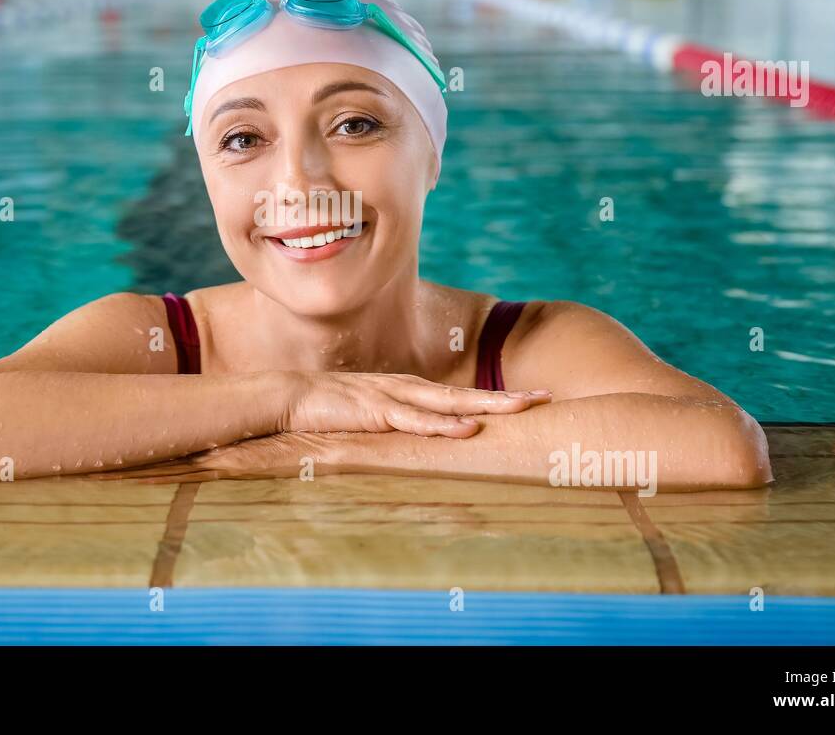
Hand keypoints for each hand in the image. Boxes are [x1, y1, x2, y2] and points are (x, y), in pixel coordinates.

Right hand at [283, 371, 550, 437]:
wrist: (289, 397)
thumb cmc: (330, 412)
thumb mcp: (372, 419)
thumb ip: (397, 427)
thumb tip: (421, 445)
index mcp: (410, 392)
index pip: (461, 396)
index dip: (497, 398)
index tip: (532, 400)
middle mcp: (408, 389)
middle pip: (466, 395)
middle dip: (506, 397)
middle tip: (545, 399)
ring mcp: (393, 397)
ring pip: (449, 402)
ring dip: (486, 405)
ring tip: (519, 408)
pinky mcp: (375, 411)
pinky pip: (415, 420)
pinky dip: (442, 424)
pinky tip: (467, 428)